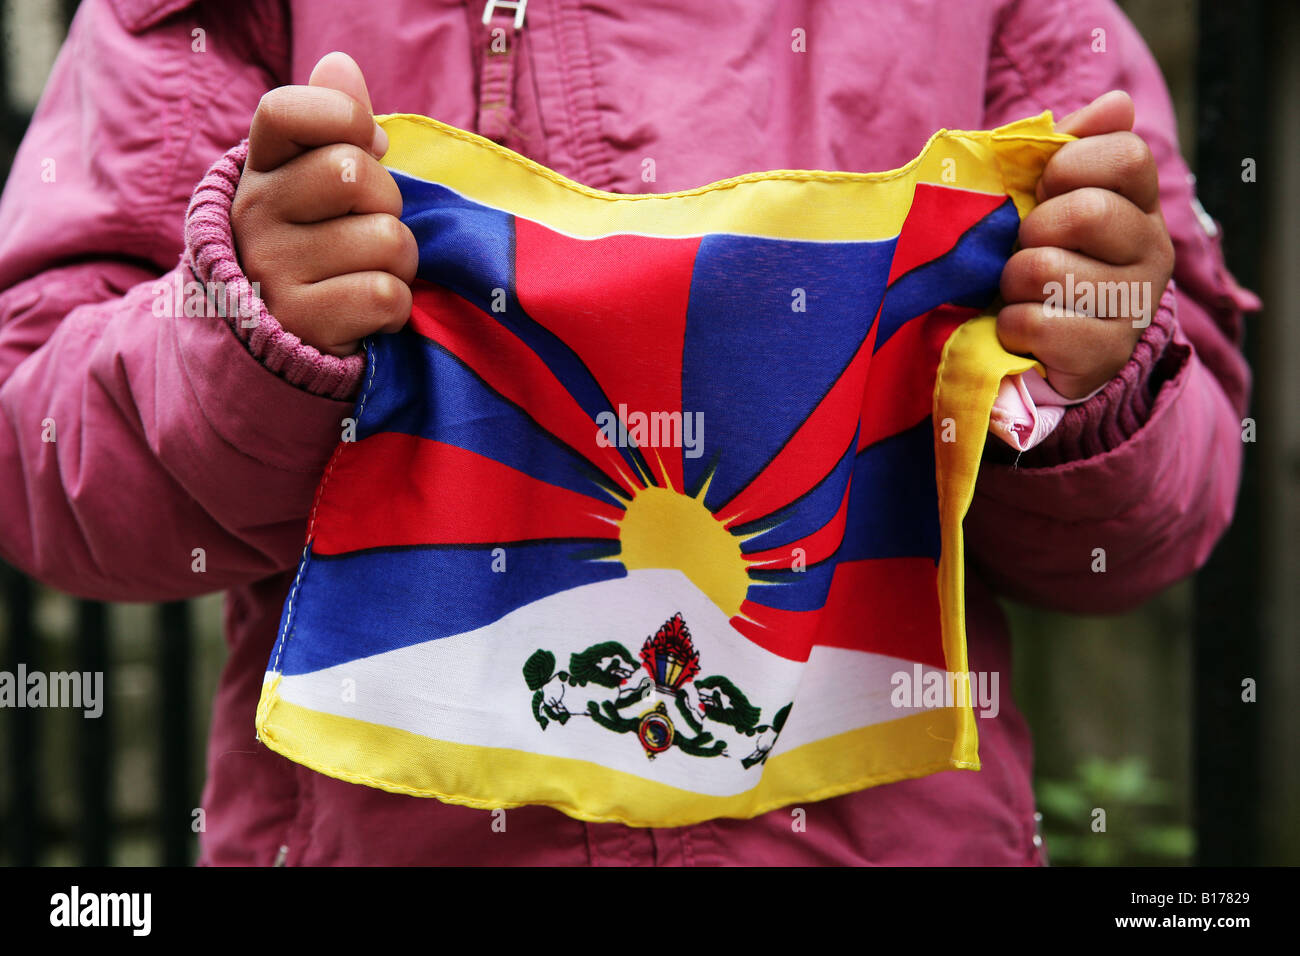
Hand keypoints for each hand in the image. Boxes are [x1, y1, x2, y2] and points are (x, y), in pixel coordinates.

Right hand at [230, 52, 416, 355]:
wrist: (277, 343)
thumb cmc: (316, 247)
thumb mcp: (317, 182)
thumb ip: (334, 122)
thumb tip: (340, 64)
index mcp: (261, 169)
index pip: (290, 111)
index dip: (343, 118)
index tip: (365, 144)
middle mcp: (255, 214)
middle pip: (354, 172)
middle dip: (388, 203)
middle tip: (369, 228)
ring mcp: (273, 270)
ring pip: (386, 239)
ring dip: (400, 263)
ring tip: (370, 273)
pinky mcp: (302, 323)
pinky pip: (386, 294)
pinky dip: (396, 307)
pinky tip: (369, 312)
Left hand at [997, 90, 1173, 397]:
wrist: (1045, 348)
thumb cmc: (1041, 257)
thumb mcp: (1048, 198)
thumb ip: (1071, 148)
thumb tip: (1117, 102)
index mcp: (1140, 204)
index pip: (1127, 154)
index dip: (1068, 165)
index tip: (1044, 189)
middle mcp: (1153, 252)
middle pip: (1087, 212)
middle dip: (1032, 230)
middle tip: (1025, 249)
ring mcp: (1135, 307)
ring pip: (1047, 270)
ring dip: (1012, 282)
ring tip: (1020, 292)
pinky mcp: (1106, 356)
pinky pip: (1036, 324)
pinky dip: (1010, 325)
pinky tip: (1020, 328)